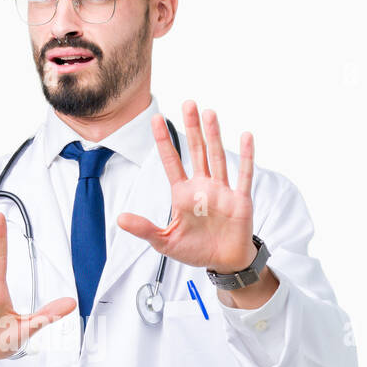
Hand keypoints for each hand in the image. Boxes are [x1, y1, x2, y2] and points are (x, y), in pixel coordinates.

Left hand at [117, 99, 257, 273]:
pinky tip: (245, 137)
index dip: (164, 141)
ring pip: (216, 157)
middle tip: (188, 104)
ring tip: (209, 113)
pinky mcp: (240, 200)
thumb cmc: (196, 250)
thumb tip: (120, 219)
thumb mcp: (165, 241)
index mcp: (183, 195)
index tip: (156, 119)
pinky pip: (243, 175)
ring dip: (213, 136)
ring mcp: (222, 191)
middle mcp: (202, 187)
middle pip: (196, 151)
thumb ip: (144, 229)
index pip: (171, 162)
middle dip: (191, 128)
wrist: (224, 263)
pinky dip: (246, 157)